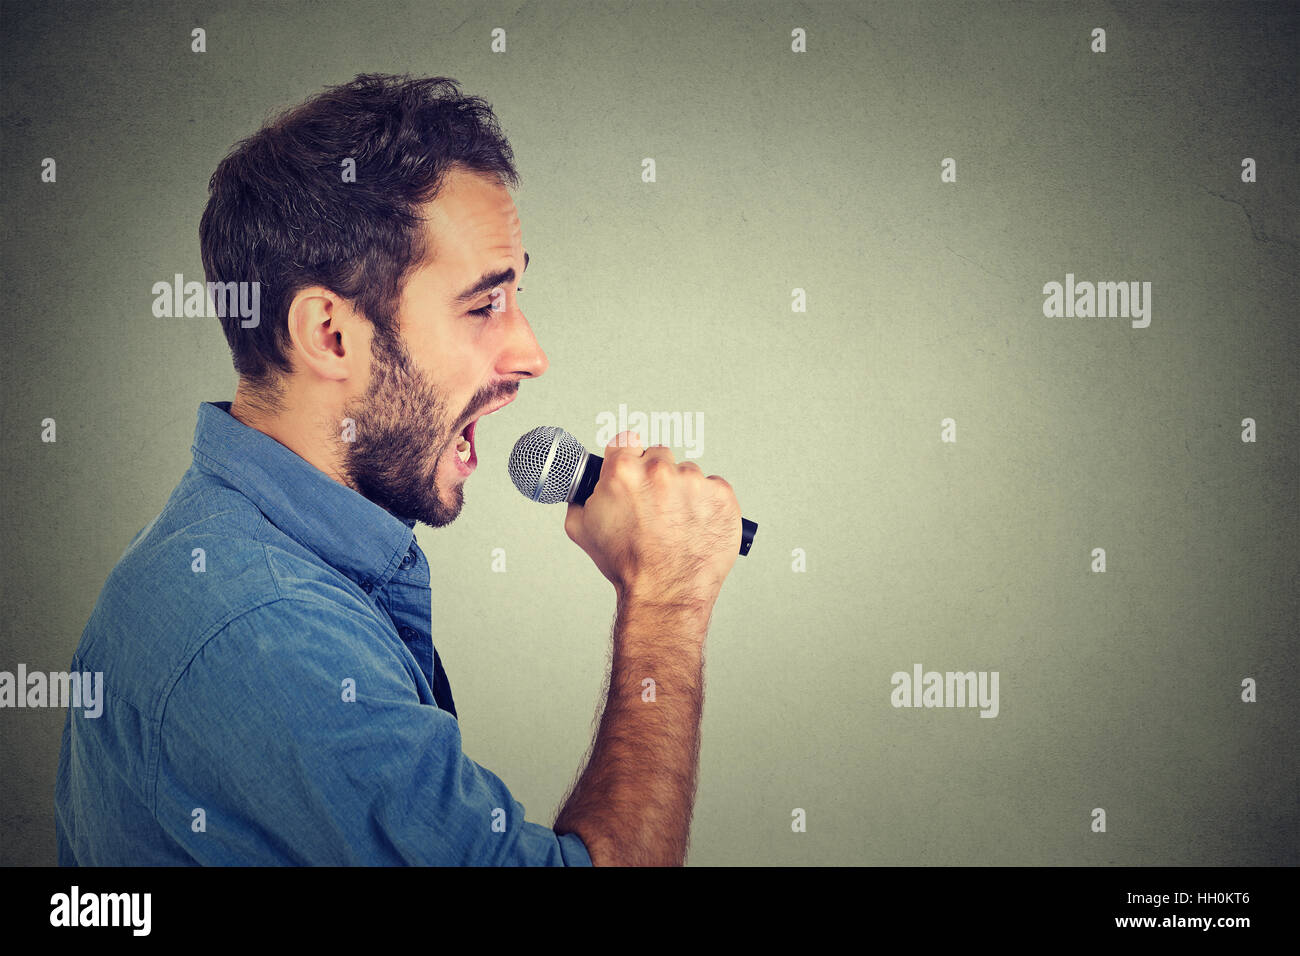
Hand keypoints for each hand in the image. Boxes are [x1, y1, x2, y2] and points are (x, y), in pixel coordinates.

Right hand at [564, 431, 740, 613]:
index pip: (626, 442)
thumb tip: (584, 487)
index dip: (628, 457)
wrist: (665, 594)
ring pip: (688, 473)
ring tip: (676, 523)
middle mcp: (659, 471)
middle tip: (654, 507)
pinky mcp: (721, 496)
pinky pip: (714, 488)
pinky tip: (696, 525)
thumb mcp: (582, 530)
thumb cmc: (628, 566)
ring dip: (683, 492)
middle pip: (658, 456)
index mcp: (623, 472)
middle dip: (655, 477)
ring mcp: (694, 483)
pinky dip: (708, 504)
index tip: (633, 470)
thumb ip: (581, 498)